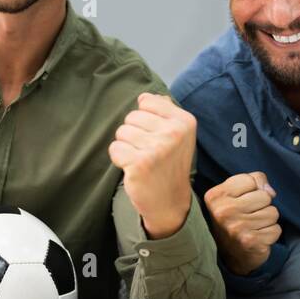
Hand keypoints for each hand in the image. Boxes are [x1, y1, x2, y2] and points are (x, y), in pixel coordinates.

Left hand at [108, 92, 196, 238]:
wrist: (169, 201)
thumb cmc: (169, 164)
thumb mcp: (178, 135)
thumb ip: (164, 112)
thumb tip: (144, 97)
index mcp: (184, 121)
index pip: (146, 101)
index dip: (143, 118)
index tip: (154, 135)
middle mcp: (173, 133)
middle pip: (131, 117)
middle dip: (133, 133)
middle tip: (147, 151)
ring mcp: (157, 148)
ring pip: (121, 132)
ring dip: (126, 146)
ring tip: (140, 159)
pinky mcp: (140, 163)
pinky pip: (114, 148)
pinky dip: (119, 158)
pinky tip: (133, 168)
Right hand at [204, 171, 280, 275]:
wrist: (229, 254)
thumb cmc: (235, 217)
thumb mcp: (235, 193)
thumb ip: (254, 180)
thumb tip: (271, 192)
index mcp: (215, 196)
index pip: (250, 180)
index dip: (252, 190)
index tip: (241, 201)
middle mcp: (222, 211)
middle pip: (265, 196)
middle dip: (262, 205)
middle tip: (248, 216)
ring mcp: (236, 228)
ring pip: (273, 213)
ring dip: (267, 220)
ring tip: (253, 226)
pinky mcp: (250, 242)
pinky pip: (276, 229)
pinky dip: (270, 234)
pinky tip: (257, 237)